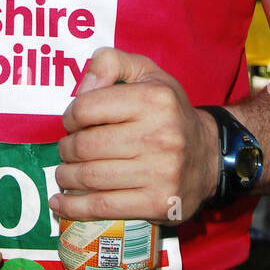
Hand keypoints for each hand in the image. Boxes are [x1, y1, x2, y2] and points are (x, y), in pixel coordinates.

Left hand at [48, 47, 219, 225]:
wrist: (209, 157)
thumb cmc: (169, 113)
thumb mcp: (147, 73)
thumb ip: (111, 62)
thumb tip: (80, 89)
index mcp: (154, 99)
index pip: (87, 108)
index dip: (70, 117)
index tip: (73, 123)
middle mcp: (160, 135)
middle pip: (85, 146)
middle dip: (66, 149)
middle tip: (68, 150)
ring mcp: (160, 173)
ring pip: (90, 177)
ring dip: (66, 176)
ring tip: (65, 172)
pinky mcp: (157, 204)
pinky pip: (103, 207)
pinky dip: (74, 207)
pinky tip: (61, 202)